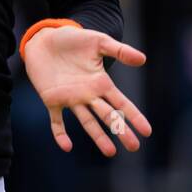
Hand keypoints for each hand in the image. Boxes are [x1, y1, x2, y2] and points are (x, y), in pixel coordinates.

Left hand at [24, 25, 151, 155]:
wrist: (45, 39)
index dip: (134, 116)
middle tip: (134, 147)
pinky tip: (67, 146)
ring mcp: (70, 98)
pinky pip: (56, 120)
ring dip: (98, 136)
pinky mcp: (51, 99)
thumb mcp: (98, 41)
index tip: (147, 131)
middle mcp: (88, 94)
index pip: (122, 103)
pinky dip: (60, 133)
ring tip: (110, 152)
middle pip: (108, 115)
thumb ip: (120, 50)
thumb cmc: (73, 40)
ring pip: (87, 121)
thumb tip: (143, 59)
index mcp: (101, 82)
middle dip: (121, 130)